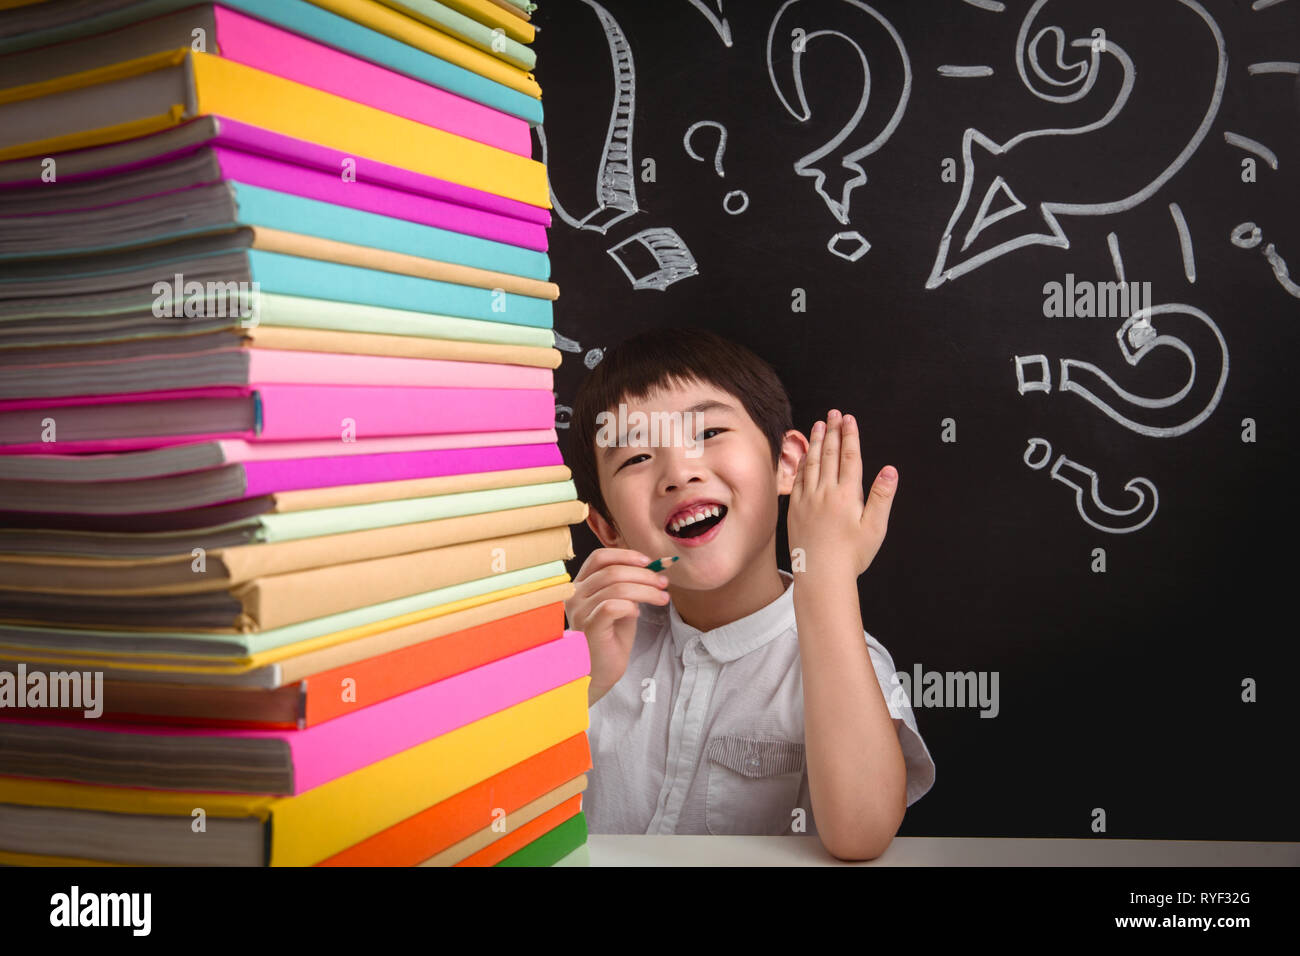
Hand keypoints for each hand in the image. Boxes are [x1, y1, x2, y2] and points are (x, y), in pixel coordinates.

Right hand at [565, 548, 670, 704]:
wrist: (599, 672)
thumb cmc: (610, 639)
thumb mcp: (620, 606)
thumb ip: (628, 586)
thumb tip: (653, 569)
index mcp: (580, 586)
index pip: (599, 558)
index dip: (626, 555)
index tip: (649, 562)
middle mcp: (575, 595)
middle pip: (612, 571)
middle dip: (644, 574)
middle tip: (663, 582)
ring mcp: (580, 611)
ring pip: (616, 587)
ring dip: (645, 590)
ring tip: (661, 598)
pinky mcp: (589, 627)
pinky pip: (613, 606)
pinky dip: (631, 606)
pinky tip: (638, 614)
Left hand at [787, 410, 896, 579]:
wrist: (821, 575)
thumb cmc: (851, 555)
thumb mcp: (875, 527)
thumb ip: (882, 496)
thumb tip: (890, 470)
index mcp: (847, 496)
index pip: (850, 458)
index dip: (850, 436)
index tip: (849, 419)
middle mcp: (825, 493)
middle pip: (831, 455)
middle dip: (833, 431)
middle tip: (833, 413)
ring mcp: (808, 500)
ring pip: (812, 463)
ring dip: (817, 442)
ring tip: (819, 425)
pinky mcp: (795, 508)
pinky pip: (798, 479)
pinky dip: (802, 463)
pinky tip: (805, 455)